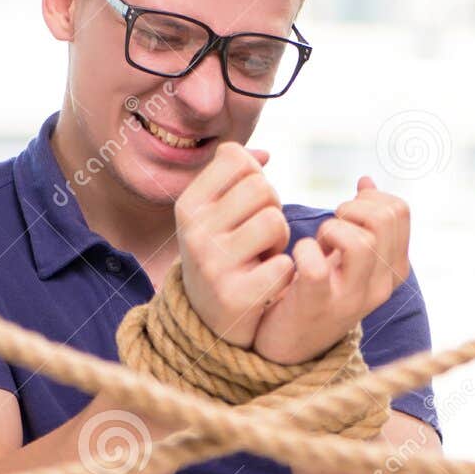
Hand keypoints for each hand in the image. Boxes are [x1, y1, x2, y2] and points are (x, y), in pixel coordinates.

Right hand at [173, 142, 295, 346]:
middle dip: (271, 208)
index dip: (255, 177)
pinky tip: (268, 282)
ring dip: (280, 240)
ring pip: (274, 222)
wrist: (207, 320)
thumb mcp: (213, 213)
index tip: (246, 204)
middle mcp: (195, 232)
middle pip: (261, 187)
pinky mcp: (237, 297)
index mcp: (188, 205)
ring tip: (263, 256)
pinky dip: (285, 273)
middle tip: (259, 236)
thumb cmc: (220, 254)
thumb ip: (233, 177)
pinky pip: (285, 265)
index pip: (236, 159)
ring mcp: (213, 265)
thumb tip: (263, 154)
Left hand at [252, 176, 411, 365]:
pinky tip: (297, 259)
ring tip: (318, 244)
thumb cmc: (318, 292)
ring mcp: (351, 298)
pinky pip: (316, 266)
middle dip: (351, 209)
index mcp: (393, 269)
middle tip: (331, 227)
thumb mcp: (350, 257)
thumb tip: (367, 182)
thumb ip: (363, 222)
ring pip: (360, 241)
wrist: (288, 345)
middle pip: (385, 218)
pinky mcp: (318, 305)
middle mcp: (380, 285)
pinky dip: (303, 252)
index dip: (368, 200)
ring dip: (330, 229)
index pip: (400, 210)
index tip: (347, 216)